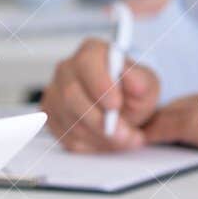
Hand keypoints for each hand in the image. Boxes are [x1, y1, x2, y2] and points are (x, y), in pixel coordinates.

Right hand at [40, 36, 160, 151]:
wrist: (124, 108)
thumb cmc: (132, 92)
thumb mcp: (146, 83)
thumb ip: (141, 82)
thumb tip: (135, 84)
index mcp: (91, 53)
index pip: (87, 63)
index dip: (100, 86)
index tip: (115, 105)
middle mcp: (67, 70)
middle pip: (72, 96)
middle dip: (101, 122)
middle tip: (126, 134)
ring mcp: (55, 94)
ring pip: (71, 122)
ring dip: (101, 137)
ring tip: (124, 138)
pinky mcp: (51, 117)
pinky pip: (67, 138)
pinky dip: (91, 145)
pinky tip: (106, 140)